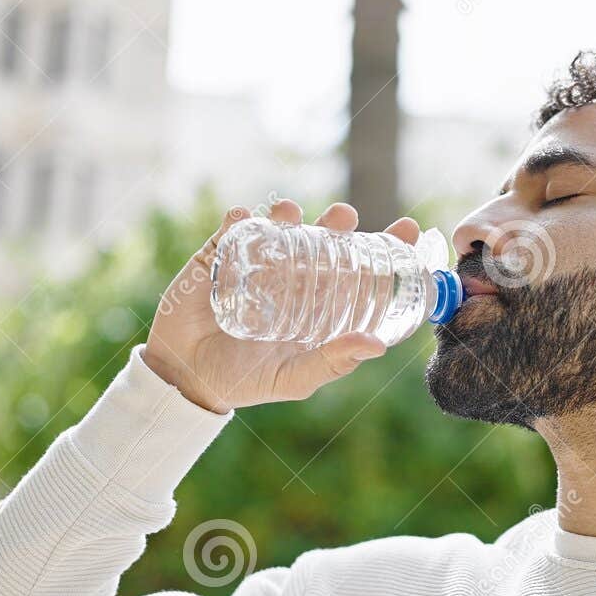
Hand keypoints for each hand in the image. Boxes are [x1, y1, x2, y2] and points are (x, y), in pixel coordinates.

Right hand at [143, 200, 420, 413]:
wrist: (186, 378)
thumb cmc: (246, 382)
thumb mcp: (295, 377)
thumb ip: (333, 363)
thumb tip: (378, 345)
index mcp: (318, 303)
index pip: (358, 269)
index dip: (384, 248)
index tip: (408, 230)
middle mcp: (292, 278)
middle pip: (324, 239)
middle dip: (337, 221)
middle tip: (343, 218)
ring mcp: (255, 264)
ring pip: (280, 227)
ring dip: (288, 213)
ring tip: (290, 214)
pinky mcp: (218, 259)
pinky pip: (231, 231)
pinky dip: (240, 220)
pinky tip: (244, 218)